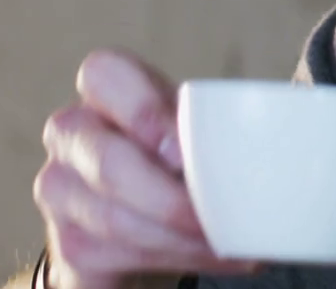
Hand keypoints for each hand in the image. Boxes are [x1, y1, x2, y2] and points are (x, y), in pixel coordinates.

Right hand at [34, 50, 261, 288]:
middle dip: (169, 197)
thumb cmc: (171, 162)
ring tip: (228, 243)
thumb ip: (211, 124)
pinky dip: (172, 260)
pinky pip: (114, 256)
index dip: (144, 111)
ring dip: (179, 238)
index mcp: (104, 94)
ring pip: (114, 218)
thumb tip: (275, 137)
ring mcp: (59, 190)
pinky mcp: (65, 243)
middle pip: (107, 161)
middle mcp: (71, 135)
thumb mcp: (189, 131)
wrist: (136, 221)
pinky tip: (210, 256)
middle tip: (215, 213)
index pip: (102, 75)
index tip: (183, 150)